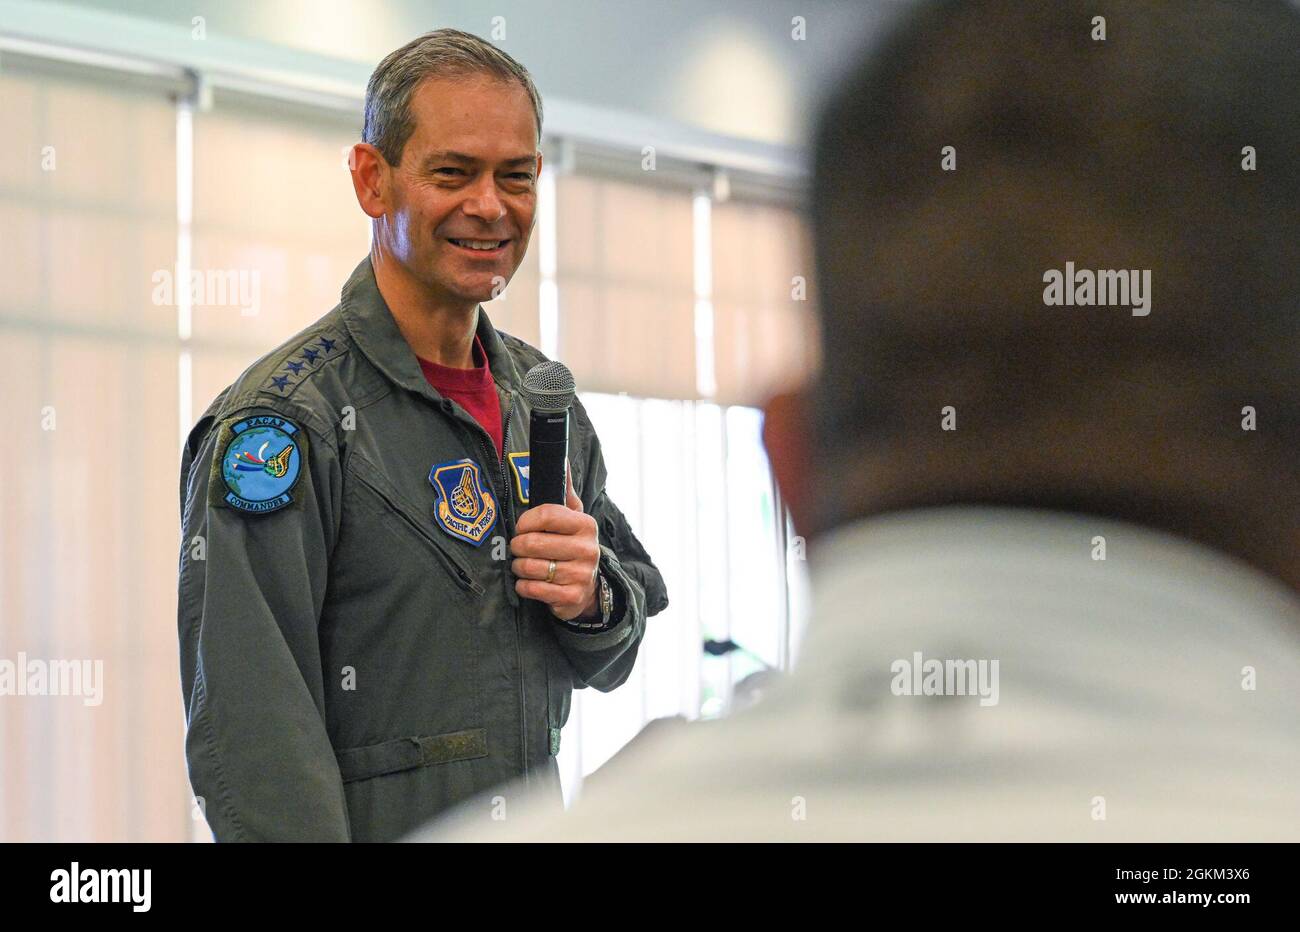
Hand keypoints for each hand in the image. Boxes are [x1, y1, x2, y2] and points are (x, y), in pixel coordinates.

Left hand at [510, 467, 600, 621]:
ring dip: (519, 567)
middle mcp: (587, 549)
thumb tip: (563, 459)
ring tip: (522, 565)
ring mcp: (581, 574)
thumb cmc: (571, 545)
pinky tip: (529, 582)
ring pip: (530, 567)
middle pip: (533, 543)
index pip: (546, 514)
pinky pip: (533, 589)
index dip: (525, 521)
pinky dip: (524, 586)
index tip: (521, 527)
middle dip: (518, 546)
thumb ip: (564, 490)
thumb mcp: (572, 517)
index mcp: (585, 525)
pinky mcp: (572, 597)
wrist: (588, 587)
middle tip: (518, 548)